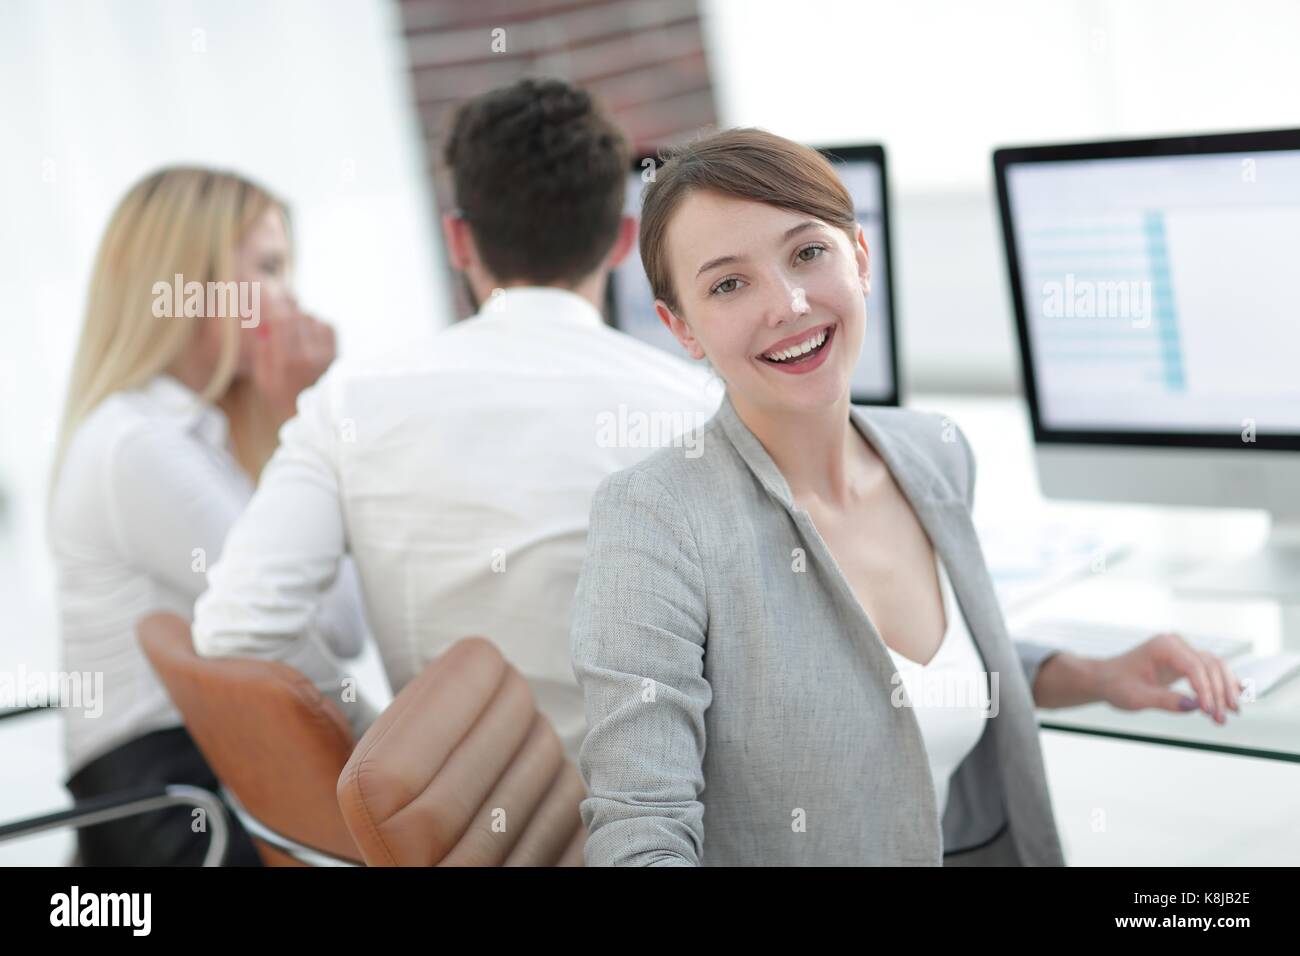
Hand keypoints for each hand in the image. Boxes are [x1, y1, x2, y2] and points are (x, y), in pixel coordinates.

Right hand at [252, 306, 335, 424]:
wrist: (316, 415)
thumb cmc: (283, 397)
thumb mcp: (264, 380)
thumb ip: (263, 352)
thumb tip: (264, 327)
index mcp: (288, 361)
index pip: (282, 320)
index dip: (274, 309)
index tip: (268, 307)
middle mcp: (310, 355)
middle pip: (298, 316)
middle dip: (286, 313)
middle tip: (279, 317)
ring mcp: (326, 354)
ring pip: (312, 319)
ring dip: (301, 321)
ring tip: (294, 333)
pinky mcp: (337, 353)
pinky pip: (326, 327)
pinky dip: (317, 327)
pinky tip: (309, 337)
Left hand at [1094, 632, 1241, 723]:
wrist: (1107, 678)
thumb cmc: (1117, 684)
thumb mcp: (1136, 697)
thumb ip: (1165, 701)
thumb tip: (1194, 706)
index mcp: (1163, 646)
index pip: (1194, 666)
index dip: (1206, 689)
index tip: (1209, 712)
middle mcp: (1177, 644)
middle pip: (1210, 665)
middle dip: (1219, 693)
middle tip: (1222, 719)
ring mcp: (1183, 651)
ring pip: (1216, 667)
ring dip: (1225, 690)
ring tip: (1229, 714)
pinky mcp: (1186, 662)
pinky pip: (1212, 670)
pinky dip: (1224, 684)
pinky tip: (1238, 697)